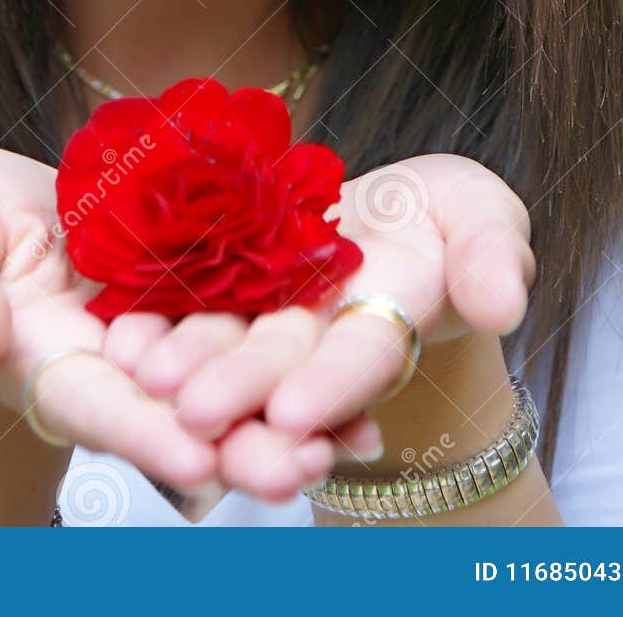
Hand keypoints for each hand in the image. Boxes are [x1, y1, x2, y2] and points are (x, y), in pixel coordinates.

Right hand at [0, 145, 377, 501]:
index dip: (143, 434)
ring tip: (350, 446)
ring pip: (228, 386)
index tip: (195, 462)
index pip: (97, 406)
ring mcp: (163, 337)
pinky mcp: (201, 299)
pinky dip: (301, 369)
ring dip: (285, 421)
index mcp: (47, 364)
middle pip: (177, 417)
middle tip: (299, 472)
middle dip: (235, 447)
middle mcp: (115, 366)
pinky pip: (253, 335)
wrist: (3, 204)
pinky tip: (364, 397)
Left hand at [110, 152, 534, 463]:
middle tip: (190, 410)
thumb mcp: (483, 215)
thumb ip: (494, 255)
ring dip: (184, 365)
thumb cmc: (447, 214)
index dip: (333, 386)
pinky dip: (157, 325)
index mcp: (388, 321)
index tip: (295, 412)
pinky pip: (187, 308)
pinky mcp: (225, 287)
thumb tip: (502, 304)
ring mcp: (268, 316)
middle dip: (238, 388)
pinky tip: (119, 335)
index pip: (363, 357)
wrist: (390, 211)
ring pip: (224, 346)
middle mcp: (320, 335)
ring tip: (139, 373)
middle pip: (280, 363)